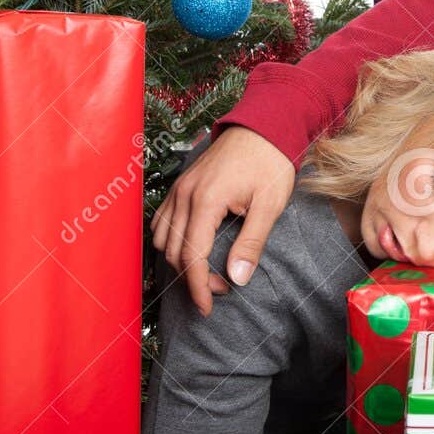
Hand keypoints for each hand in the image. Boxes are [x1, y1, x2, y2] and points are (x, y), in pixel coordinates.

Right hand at [150, 125, 298, 315]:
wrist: (263, 126)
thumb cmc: (270, 162)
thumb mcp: (270, 204)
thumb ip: (252, 242)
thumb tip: (238, 278)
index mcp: (205, 200)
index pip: (191, 256)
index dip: (198, 287)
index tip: (208, 308)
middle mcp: (184, 195)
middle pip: (174, 252)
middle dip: (193, 278)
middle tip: (222, 289)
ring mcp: (178, 189)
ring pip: (162, 238)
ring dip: (180, 261)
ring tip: (208, 271)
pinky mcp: (180, 186)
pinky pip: (162, 221)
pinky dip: (172, 241)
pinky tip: (192, 249)